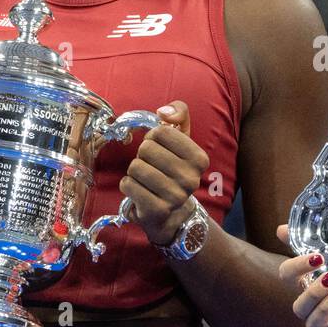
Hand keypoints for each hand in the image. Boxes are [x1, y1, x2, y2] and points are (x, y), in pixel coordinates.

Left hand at [119, 100, 209, 245]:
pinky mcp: (157, 210)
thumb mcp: (181, 139)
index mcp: (199, 159)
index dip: (153, 138)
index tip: (160, 150)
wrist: (172, 214)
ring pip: (135, 167)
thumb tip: (164, 112)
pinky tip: (139, 191)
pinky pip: (128, 184)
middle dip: (142, 155)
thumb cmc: (172, 169)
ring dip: (134, 171)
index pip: (161, 131)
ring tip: (145, 179)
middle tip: (151, 167)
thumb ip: (179, 115)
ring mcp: (175, 197)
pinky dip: (128, 185)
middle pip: (146, 148)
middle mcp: (191, 178)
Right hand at [275, 223, 327, 326]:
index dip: (298, 267)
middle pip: (299, 307)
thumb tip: (280, 229)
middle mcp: (309, 305)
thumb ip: (303, 242)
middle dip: (313, 293)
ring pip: (314, 325)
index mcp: (302, 283)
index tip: (318, 257)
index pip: (287, 275)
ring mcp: (324, 321)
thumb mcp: (323, 255)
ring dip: (324, 311)